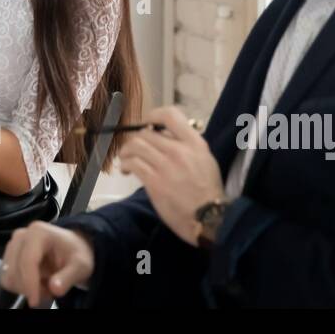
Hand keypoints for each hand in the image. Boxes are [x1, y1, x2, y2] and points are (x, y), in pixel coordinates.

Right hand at [0, 222, 94, 307]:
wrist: (72, 248)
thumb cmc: (76, 255)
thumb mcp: (80, 266)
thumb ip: (68, 277)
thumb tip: (54, 288)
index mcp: (38, 233)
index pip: (27, 261)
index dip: (29, 284)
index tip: (35, 302)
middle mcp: (21, 235)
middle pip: (13, 269)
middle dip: (29, 287)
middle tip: (49, 291)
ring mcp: (13, 244)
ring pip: (8, 275)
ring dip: (24, 288)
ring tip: (44, 286)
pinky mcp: (9, 255)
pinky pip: (7, 277)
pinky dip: (19, 286)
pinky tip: (35, 283)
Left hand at [118, 105, 223, 246]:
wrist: (208, 218)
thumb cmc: (208, 191)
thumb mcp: (205, 160)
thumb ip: (186, 145)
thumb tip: (164, 137)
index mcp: (194, 143)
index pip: (170, 115)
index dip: (153, 115)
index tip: (147, 124)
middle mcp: (179, 150)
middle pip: (146, 133)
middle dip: (135, 140)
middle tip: (134, 149)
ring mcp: (165, 165)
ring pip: (135, 146)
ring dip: (126, 151)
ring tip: (126, 159)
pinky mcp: (154, 181)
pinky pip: (133, 163)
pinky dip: (126, 164)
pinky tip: (127, 170)